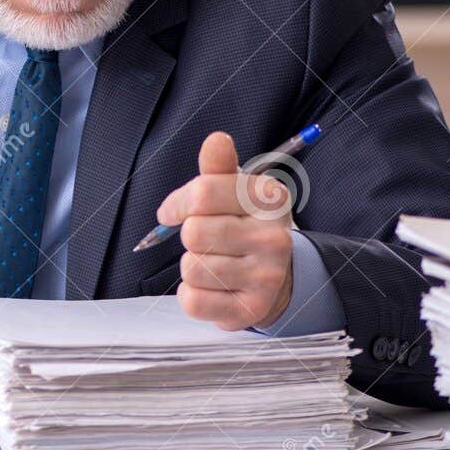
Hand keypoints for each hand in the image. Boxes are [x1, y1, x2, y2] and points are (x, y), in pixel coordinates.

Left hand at [158, 131, 293, 331]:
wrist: (276, 276)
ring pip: (191, 268)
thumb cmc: (244, 226)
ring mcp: (267, 276)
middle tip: (206, 240)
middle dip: (189, 237)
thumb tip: (216, 139)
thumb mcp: (234, 191)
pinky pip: (194, 300)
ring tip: (215, 262)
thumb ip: (218, 168)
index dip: (177, 203)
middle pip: (194, 233)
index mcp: (269, 199)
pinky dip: (193, 294)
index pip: (202, 194)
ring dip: (192, 266)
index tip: (173, 212)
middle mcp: (274, 237)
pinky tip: (213, 287)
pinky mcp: (252, 310)